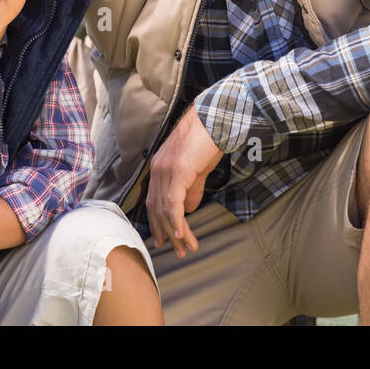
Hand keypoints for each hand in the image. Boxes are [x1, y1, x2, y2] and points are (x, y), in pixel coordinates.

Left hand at [147, 106, 222, 257]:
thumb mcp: (198, 167)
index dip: (157, 222)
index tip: (164, 239)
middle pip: (156, 208)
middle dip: (166, 232)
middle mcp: (158, 170)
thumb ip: (192, 188)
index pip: (154, 201)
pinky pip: (173, 202)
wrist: (215, 117)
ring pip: (165, 209)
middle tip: (176, 250)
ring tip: (186, 247)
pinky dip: (176, 220)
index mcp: (159, 167)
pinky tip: (181, 233)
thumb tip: (188, 208)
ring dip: (176, 232)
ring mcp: (166, 170)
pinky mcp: (179, 171)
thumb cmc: (208, 139)